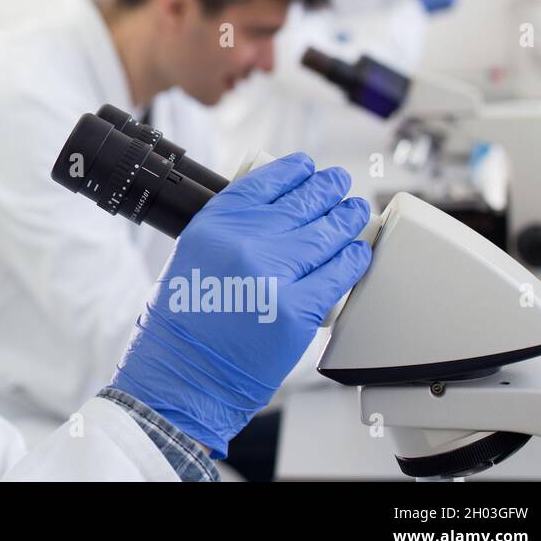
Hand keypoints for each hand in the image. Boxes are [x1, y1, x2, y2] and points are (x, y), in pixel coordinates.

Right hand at [109, 154, 370, 458]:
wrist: (182, 373)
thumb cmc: (182, 323)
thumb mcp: (193, 257)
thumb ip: (230, 232)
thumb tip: (274, 215)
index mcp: (216, 224)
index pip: (265, 181)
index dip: (294, 171)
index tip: (306, 167)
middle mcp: (246, 242)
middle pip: (303, 202)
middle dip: (328, 189)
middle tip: (339, 184)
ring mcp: (275, 274)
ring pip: (328, 234)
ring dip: (347, 219)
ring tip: (356, 211)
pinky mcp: (298, 309)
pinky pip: (338, 273)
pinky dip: (353, 259)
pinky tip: (358, 252)